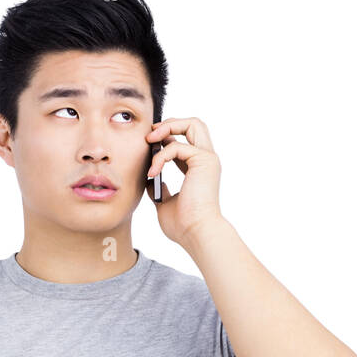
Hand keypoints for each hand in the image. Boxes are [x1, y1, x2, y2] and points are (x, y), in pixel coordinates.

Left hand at [145, 116, 225, 248]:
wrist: (196, 233)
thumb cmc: (183, 225)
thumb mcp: (165, 203)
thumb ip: (160, 188)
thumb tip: (150, 180)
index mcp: (198, 168)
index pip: (185, 140)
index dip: (167, 137)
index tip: (149, 146)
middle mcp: (206, 160)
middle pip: (194, 124)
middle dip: (170, 123)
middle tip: (150, 135)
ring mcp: (207, 159)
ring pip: (192, 124)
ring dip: (167, 128)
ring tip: (149, 141)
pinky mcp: (204, 161)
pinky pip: (176, 146)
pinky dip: (160, 157)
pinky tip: (152, 172)